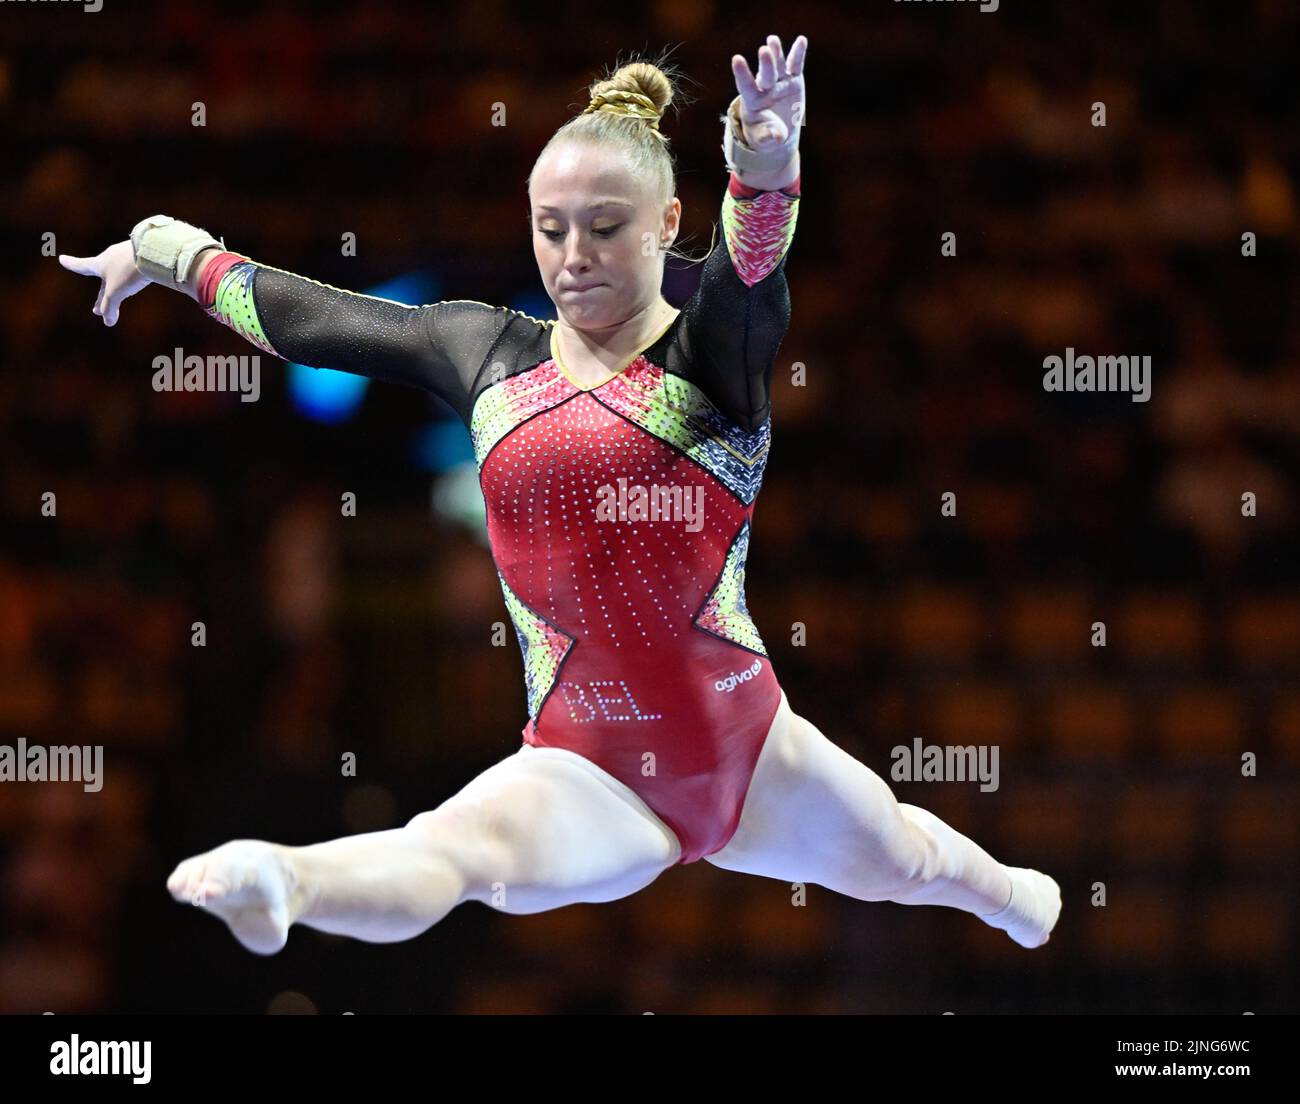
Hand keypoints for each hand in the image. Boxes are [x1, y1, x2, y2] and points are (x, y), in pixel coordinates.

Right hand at [58, 240, 150, 326]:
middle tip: (96, 311)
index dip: (72, 265)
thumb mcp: (116, 292)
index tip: (62, 259)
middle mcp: (111, 258)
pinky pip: (133, 270)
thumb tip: (108, 322)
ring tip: (120, 296)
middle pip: (103, 280)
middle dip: (101, 297)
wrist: (152, 252)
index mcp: (99, 263)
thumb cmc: (128, 271)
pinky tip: (141, 278)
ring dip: (117, 289)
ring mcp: (127, 256)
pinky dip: (132, 279)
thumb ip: (110, 307)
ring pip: (119, 275)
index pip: (82, 266)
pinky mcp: (141, 256)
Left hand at [730, 34, 807, 148]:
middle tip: (764, 50)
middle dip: (765, 64)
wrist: (777, 131)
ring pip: (777, 65)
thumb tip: (777, 135)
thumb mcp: (763, 139)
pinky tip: (802, 40)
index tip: (737, 59)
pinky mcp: (793, 80)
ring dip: (776, 52)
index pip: (746, 86)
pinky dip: (799, 53)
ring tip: (772, 40)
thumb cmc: (764, 135)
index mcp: (753, 101)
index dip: (742, 73)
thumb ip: (768, 137)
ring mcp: (779, 82)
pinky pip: (796, 65)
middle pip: (765, 75)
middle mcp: (765, 88)